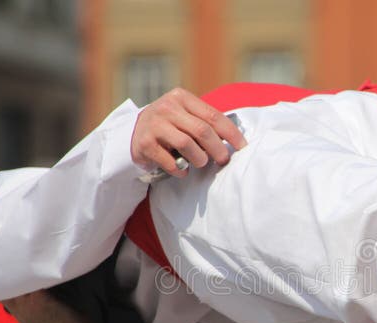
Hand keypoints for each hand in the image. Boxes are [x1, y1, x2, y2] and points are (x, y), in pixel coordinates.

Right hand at [130, 87, 247, 176]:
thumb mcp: (184, 115)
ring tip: (200, 163)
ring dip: (199, 159)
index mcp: (181, 97)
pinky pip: (170, 161)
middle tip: (223, 160)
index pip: (213, 115)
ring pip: (187, 144)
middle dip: (218, 149)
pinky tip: (183, 170)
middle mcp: (167, 107)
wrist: (133, 133)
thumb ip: (204, 122)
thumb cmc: (169, 126)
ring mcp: (154, 124)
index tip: (242, 147)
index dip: (231, 133)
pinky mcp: (145, 143)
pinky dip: (180, 169)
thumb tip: (235, 140)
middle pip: (202, 131)